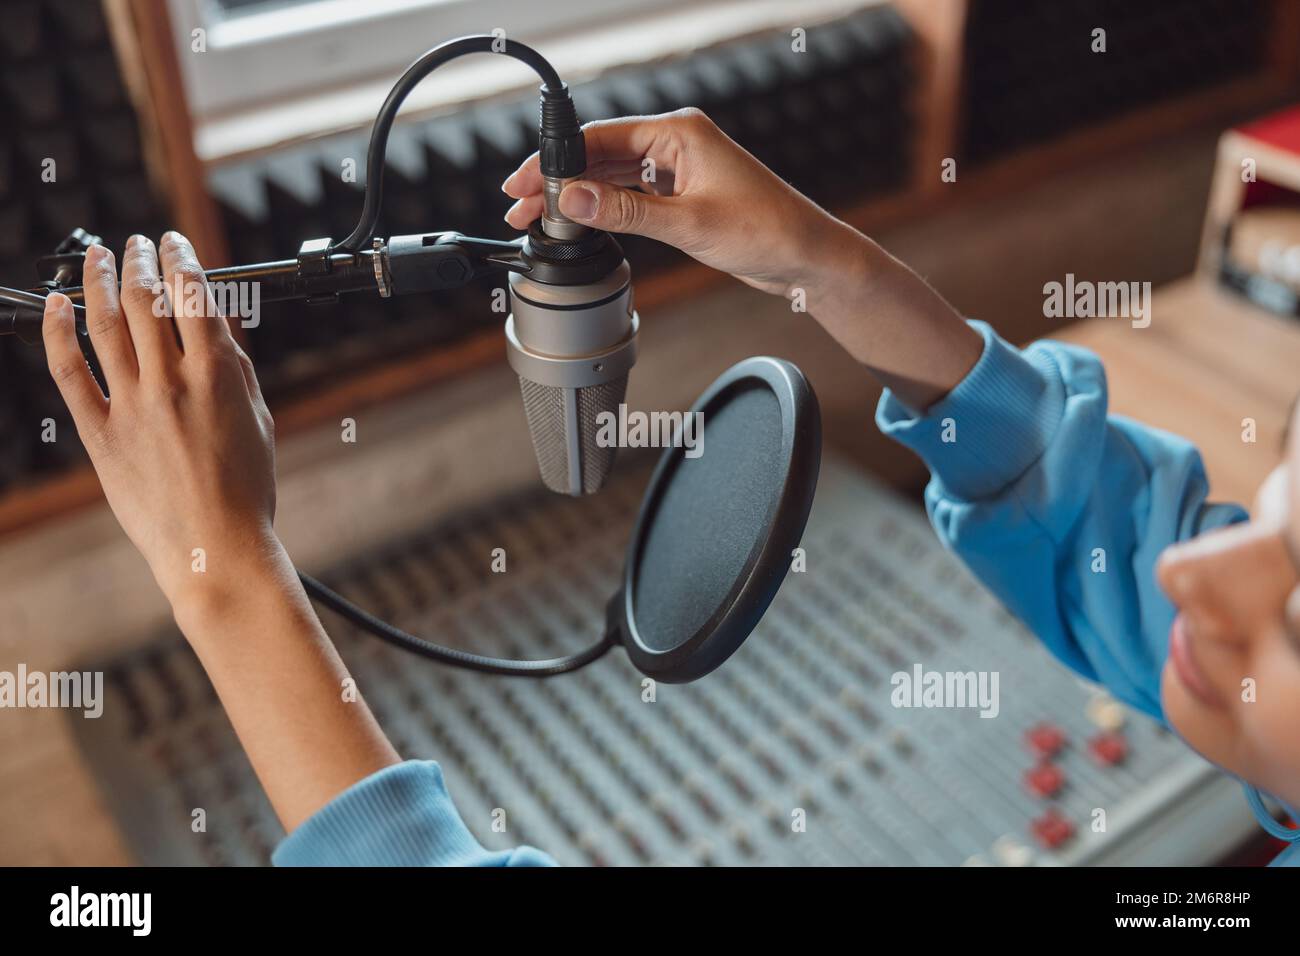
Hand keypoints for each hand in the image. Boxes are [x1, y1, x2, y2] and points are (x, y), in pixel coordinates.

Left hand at [42, 232, 277, 610]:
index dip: (181, 256)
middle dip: (140, 259)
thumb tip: (216, 322)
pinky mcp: (99, 433)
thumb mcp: (258, 418)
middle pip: (145, 298)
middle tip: (137, 243)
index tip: (174, 242)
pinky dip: (59, 332)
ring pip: (104, 323)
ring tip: (99, 255)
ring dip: (100, 279)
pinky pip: (70, 372)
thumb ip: (236, 367)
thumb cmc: (246, 488)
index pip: (193, 293)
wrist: (215, 546)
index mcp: (217, 375)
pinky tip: (57, 305)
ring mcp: (130, 406)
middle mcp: (170, 382)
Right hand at [503, 108, 859, 296]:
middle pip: (600, 156)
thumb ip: (626, 212)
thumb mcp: (688, 223)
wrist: (805, 256)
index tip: (523, 181)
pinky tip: (580, 223)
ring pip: (612, 178)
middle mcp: (675, 144)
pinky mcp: (682, 195)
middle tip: (520, 206)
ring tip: (539, 219)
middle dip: (558, 181)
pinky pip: (630, 196)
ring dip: (577, 198)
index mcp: (679, 132)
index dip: (556, 161)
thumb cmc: (766, 230)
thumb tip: (571, 200)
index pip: (600, 138)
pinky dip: (603, 209)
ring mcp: (678, 170)